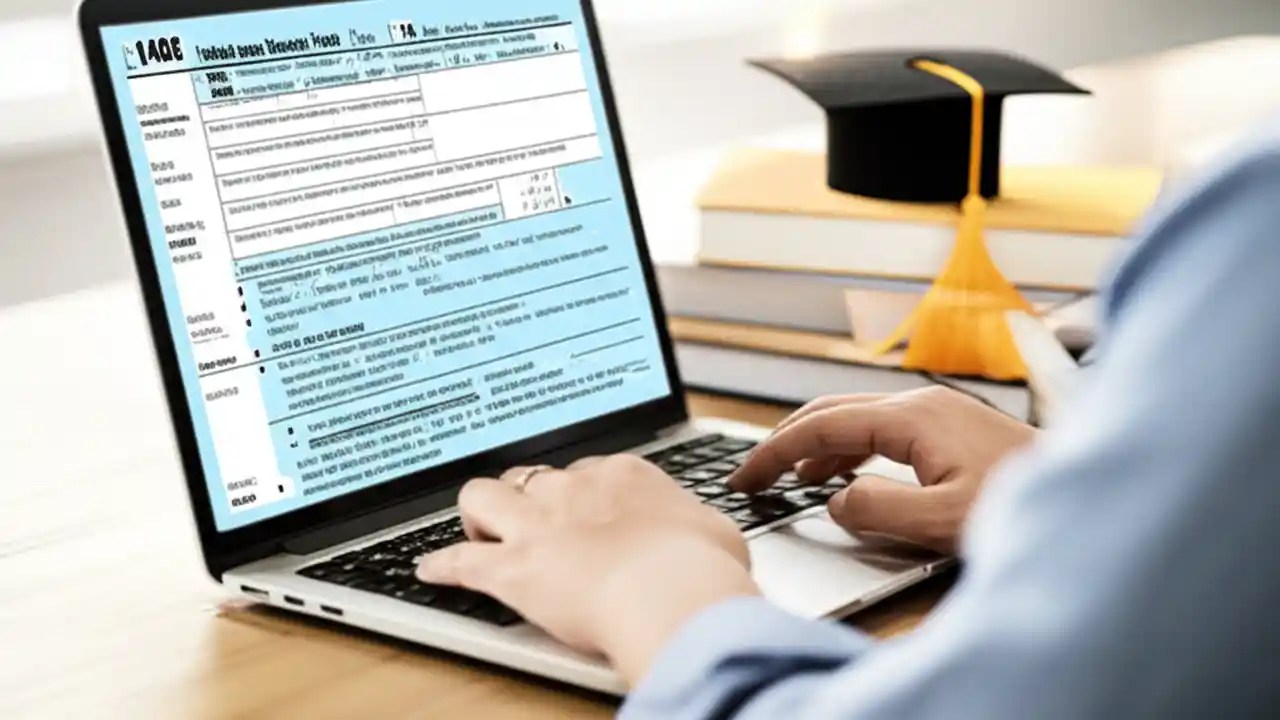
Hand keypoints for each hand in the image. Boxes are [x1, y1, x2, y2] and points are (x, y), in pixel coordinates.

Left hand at [416, 455, 759, 684]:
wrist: (670, 592)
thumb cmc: (701, 566)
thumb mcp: (717, 533)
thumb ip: (699, 526)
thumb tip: (706, 533)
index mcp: (622, 476)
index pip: (588, 473)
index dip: (581, 496)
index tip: (584, 512)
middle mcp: (572, 490)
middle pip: (532, 478)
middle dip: (527, 498)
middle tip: (534, 522)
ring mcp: (536, 527)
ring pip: (482, 497)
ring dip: (479, 515)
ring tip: (482, 533)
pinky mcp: (510, 570)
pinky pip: (460, 562)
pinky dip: (442, 567)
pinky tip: (429, 571)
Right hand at [729, 387, 1036, 552]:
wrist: (1093, 501)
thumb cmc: (1027, 507)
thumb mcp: (943, 521)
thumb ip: (878, 510)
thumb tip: (835, 502)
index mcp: (914, 416)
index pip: (822, 426)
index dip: (774, 453)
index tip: (744, 477)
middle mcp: (923, 404)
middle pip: (833, 411)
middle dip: (786, 442)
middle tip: (754, 475)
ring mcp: (940, 413)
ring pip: (857, 418)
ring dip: (817, 446)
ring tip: (790, 480)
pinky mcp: (952, 429)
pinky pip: (883, 430)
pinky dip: (849, 450)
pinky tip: (845, 476)